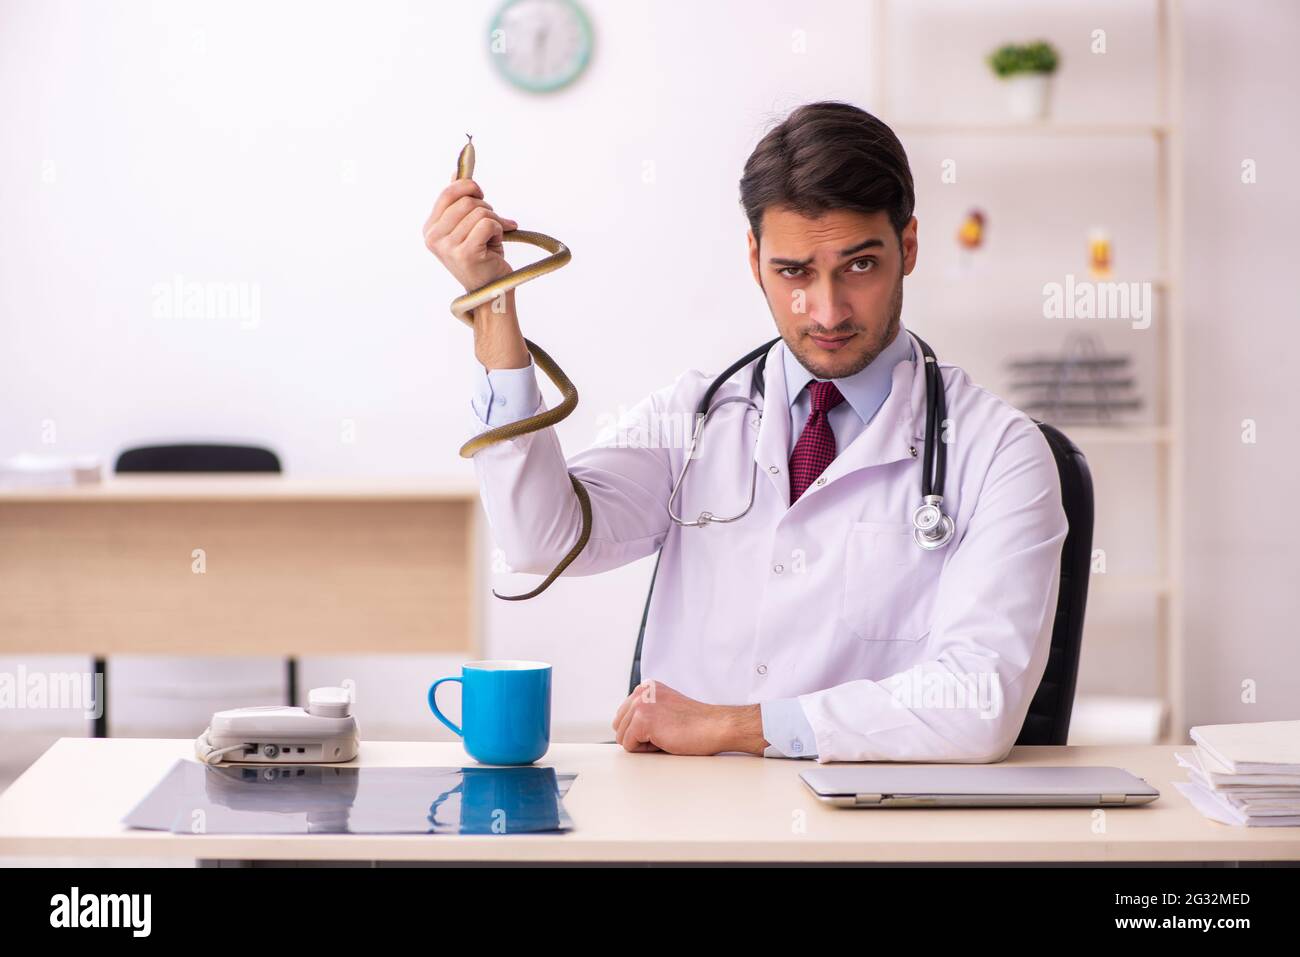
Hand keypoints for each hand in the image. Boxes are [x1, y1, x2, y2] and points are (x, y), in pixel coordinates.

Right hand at [422, 174, 518, 294]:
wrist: (492, 288)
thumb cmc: (481, 256)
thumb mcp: (467, 225)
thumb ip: (459, 201)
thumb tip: (457, 173)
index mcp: (430, 228)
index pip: (448, 192)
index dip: (469, 187)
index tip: (481, 193)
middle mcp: (434, 238)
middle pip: (467, 201)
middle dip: (486, 208)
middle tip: (492, 224)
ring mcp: (448, 247)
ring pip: (480, 212)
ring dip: (494, 221)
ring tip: (492, 237)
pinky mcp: (465, 254)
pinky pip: (488, 224)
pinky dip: (499, 230)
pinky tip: (495, 244)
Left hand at [611, 680, 766, 755]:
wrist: (716, 727)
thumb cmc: (696, 725)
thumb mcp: (665, 710)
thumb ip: (645, 712)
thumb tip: (623, 732)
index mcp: (647, 687)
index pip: (624, 716)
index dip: (642, 730)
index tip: (664, 727)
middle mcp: (642, 691)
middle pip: (619, 726)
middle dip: (639, 737)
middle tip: (666, 733)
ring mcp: (641, 703)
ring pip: (622, 737)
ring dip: (644, 744)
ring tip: (667, 735)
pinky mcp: (643, 719)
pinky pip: (629, 746)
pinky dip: (646, 750)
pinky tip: (665, 740)